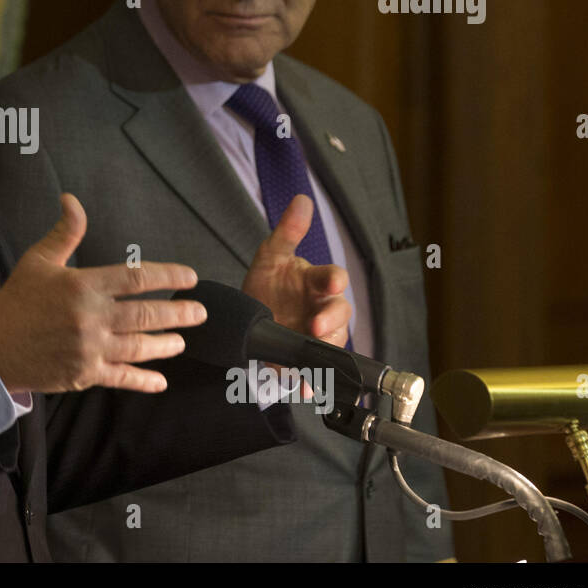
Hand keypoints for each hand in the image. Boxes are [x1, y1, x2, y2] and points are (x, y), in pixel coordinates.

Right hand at [0, 193, 204, 394]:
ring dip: (166, 344)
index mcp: (82, 286)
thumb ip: (65, 233)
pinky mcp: (84, 374)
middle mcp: (89, 318)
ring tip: (183, 341)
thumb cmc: (18, 301)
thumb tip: (72, 199)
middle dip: (179, 313)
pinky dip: (144, 380)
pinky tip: (161, 381)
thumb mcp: (39, 260)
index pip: (135, 278)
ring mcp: (88, 349)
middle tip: (200, 312)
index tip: (190, 277)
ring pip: (139, 347)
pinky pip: (122, 378)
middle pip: (145, 314)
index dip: (168, 276)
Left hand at [241, 194, 351, 396]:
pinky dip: (313, 380)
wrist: (247, 317)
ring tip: (313, 356)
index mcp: (316, 283)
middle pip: (340, 314)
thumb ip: (287, 232)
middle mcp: (321, 309)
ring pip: (333, 343)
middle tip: (317, 326)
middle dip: (332, 320)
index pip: (333, 278)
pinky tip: (307, 387)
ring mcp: (316, 335)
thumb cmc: (268, 283)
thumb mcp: (270, 256)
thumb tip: (302, 200)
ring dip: (326, 350)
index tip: (331, 282)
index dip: (334, 280)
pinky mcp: (305, 358)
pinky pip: (316, 370)